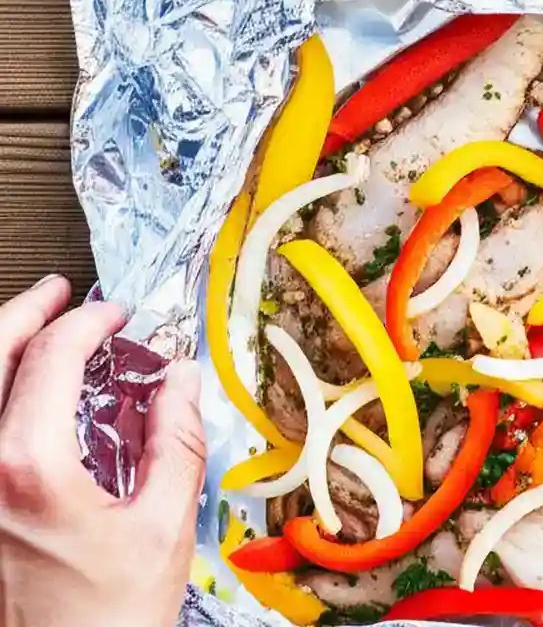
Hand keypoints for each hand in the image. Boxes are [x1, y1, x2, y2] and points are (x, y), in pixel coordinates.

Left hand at [0, 276, 205, 626]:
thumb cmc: (110, 617)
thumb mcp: (165, 524)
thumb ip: (174, 442)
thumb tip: (180, 382)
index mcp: (29, 468)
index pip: (50, 362)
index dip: (86, 323)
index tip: (116, 315)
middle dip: (24, 314)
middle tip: (59, 293)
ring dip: (4, 350)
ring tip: (39, 330)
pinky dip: (2, 396)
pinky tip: (30, 396)